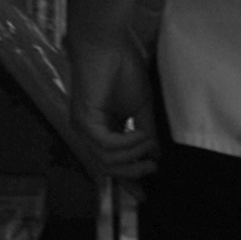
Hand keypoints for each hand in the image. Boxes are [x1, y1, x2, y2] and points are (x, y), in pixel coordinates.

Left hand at [69, 35, 158, 181]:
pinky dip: (126, 143)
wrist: (108, 42)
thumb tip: (156, 156)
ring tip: (149, 142)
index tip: (145, 197)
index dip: (129, 181)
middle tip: (152, 170)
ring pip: (106, 160)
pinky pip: (106, 144)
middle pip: (107, 168)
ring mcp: (84, 127)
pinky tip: (140, 133)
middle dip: (132, 174)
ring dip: (132, 155)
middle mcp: (90, 131)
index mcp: (104, 128)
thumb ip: (146, 131)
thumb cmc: (124, 67)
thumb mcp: (142, 106)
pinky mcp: (84, 119)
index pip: (114, 163)